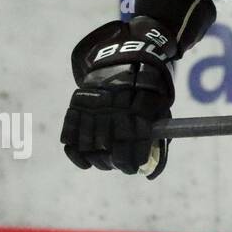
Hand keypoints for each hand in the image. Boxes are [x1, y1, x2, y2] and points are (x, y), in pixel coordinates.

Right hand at [60, 17, 176, 178]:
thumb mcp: (161, 107)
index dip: (133, 159)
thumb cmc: (149, 90)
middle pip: (111, 144)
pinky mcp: (77, 102)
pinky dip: (76, 153)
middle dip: (116, 162)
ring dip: (98, 159)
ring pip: (90, 142)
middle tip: (121, 166)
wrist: (128, 56)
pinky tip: (86, 162)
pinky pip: (71, 134)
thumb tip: (151, 175)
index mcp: (141, 103)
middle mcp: (115, 103)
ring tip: (105, 163)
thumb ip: (159, 139)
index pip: (134, 140)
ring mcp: (94, 102)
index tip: (134, 168)